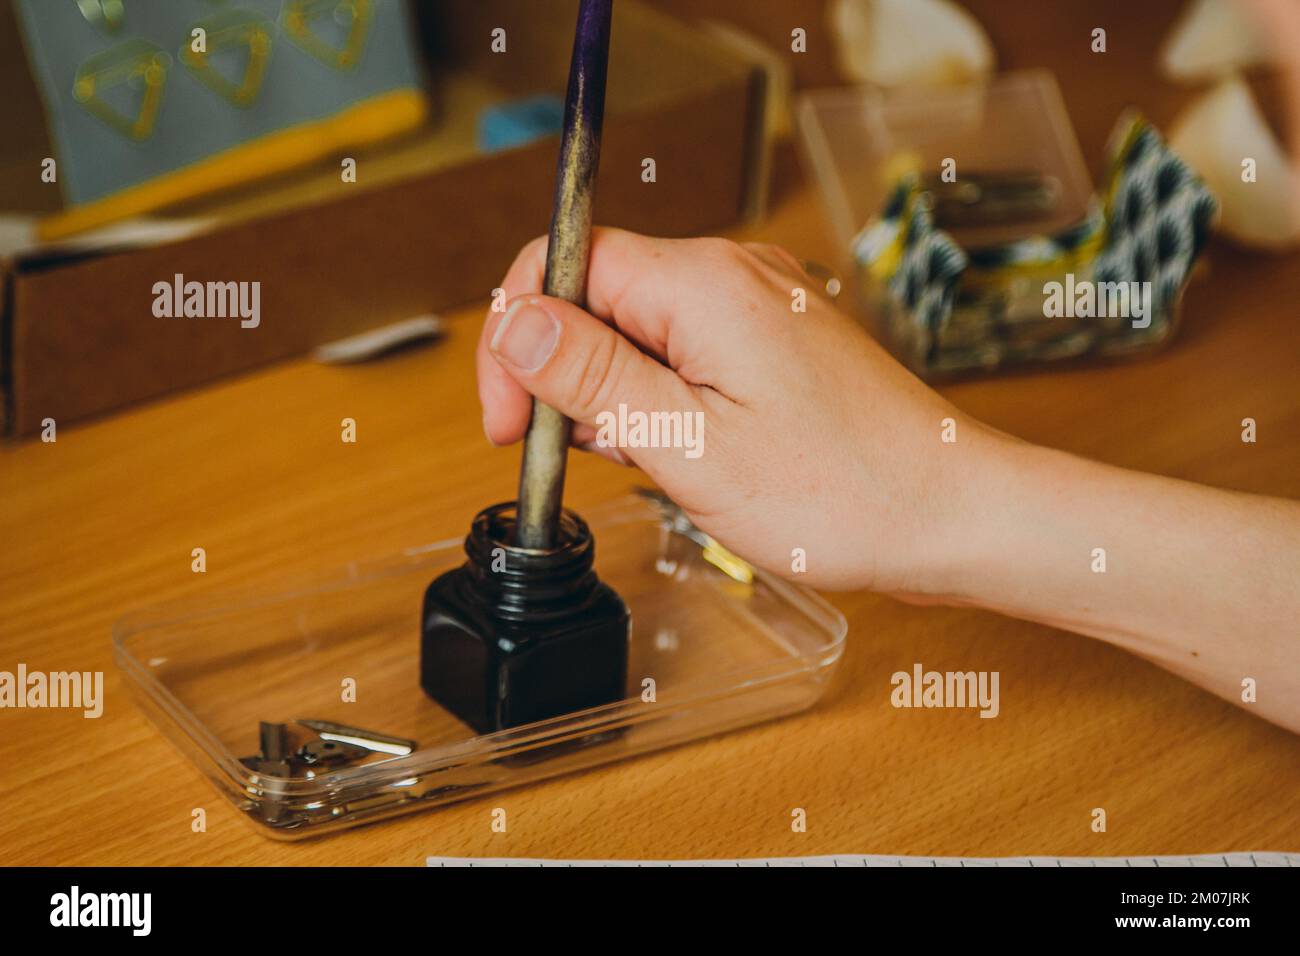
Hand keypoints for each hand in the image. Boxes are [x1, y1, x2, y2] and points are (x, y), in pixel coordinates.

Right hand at [477, 228, 1013, 590]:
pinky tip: (690, 455)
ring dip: (619, 400)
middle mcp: (730, 274)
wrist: (949, 515)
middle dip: (568, 378)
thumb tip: (516, 323)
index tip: (505, 417)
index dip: (518, 335)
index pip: (564, 261)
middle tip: (583, 454)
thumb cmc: (840, 492)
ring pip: (638, 333)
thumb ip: (592, 376)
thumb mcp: (687, 443)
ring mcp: (757, 306)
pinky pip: (685, 355)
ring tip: (661, 464)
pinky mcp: (773, 343)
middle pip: (597, 297)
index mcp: (702, 282)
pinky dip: (664, 404)